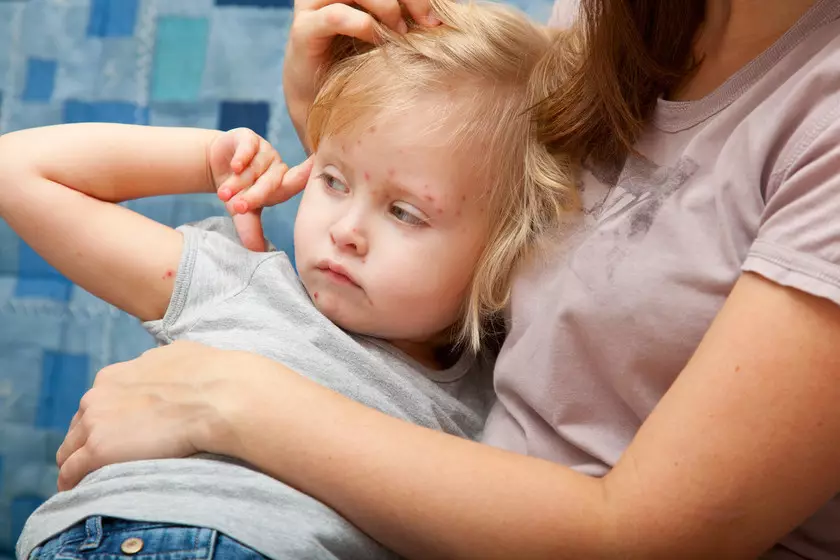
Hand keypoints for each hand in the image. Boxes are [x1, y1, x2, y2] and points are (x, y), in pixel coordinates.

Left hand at [55, 341, 276, 490]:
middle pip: (79, 425)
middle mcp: (98, 395)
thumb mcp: (178, 357)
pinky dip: (72, 482)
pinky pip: (71, 471)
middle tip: (105, 460)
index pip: (96, 403)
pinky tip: (79, 490)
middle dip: (88, 441)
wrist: (219, 397)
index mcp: (115, 375)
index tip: (117, 434)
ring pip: (69, 450)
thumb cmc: (210, 378)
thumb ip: (162, 366)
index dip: (105, 420)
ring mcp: (96, 422)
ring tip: (88, 480)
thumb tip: (171, 367)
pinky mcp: (99, 449)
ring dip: (77, 463)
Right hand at [208, 128, 312, 250]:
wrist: (215, 166)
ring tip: (224, 194)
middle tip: (239, 207)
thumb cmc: (237, 192)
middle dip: (254, 196)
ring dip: (238, 182)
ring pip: (254, 168)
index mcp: (282, 185)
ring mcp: (264, 151)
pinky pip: (248, 147)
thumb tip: (257, 253)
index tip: (317, 166)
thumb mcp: (243, 213)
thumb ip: (251, 230)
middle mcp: (277, 167)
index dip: (307, 175)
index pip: (297, 183)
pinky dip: (242, 158)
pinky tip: (235, 166)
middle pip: (271, 182)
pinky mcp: (247, 138)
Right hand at [284, 0, 440, 137]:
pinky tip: (378, 42)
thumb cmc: (360, 67)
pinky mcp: (303, 30)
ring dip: (386, 6)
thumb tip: (449, 16)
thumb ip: (409, 19)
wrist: (322, 103)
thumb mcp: (390, 37)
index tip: (437, 18)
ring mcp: (313, 6)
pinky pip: (336, 15)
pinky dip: (364, 25)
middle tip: (427, 23)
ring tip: (401, 33)